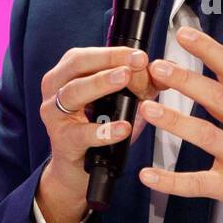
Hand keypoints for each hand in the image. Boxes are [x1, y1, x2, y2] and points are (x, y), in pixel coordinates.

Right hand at [37, 46, 156, 222]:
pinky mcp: (62, 141)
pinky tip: (123, 127)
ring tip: (126, 80)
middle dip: (109, 60)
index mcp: (66, 74)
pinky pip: (82, 134)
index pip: (88, 54)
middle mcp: (55, 90)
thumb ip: (142, 84)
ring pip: (73, 92)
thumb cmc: (98, 129)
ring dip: (101, 83)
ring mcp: (55, 116)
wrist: (78, 170)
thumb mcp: (121, 102)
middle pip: (77, 65)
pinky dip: (104, 130)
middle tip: (137, 60)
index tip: (140, 55)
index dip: (115, 52)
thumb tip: (167, 68)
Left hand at [137, 25, 222, 222]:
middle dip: (185, 79)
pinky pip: (197, 183)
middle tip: (159, 68)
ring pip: (205, 134)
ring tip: (149, 109)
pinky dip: (170, 181)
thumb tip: (221, 74)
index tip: (184, 35)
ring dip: (174, 120)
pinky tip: (149, 175)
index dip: (208, 49)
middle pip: (217, 96)